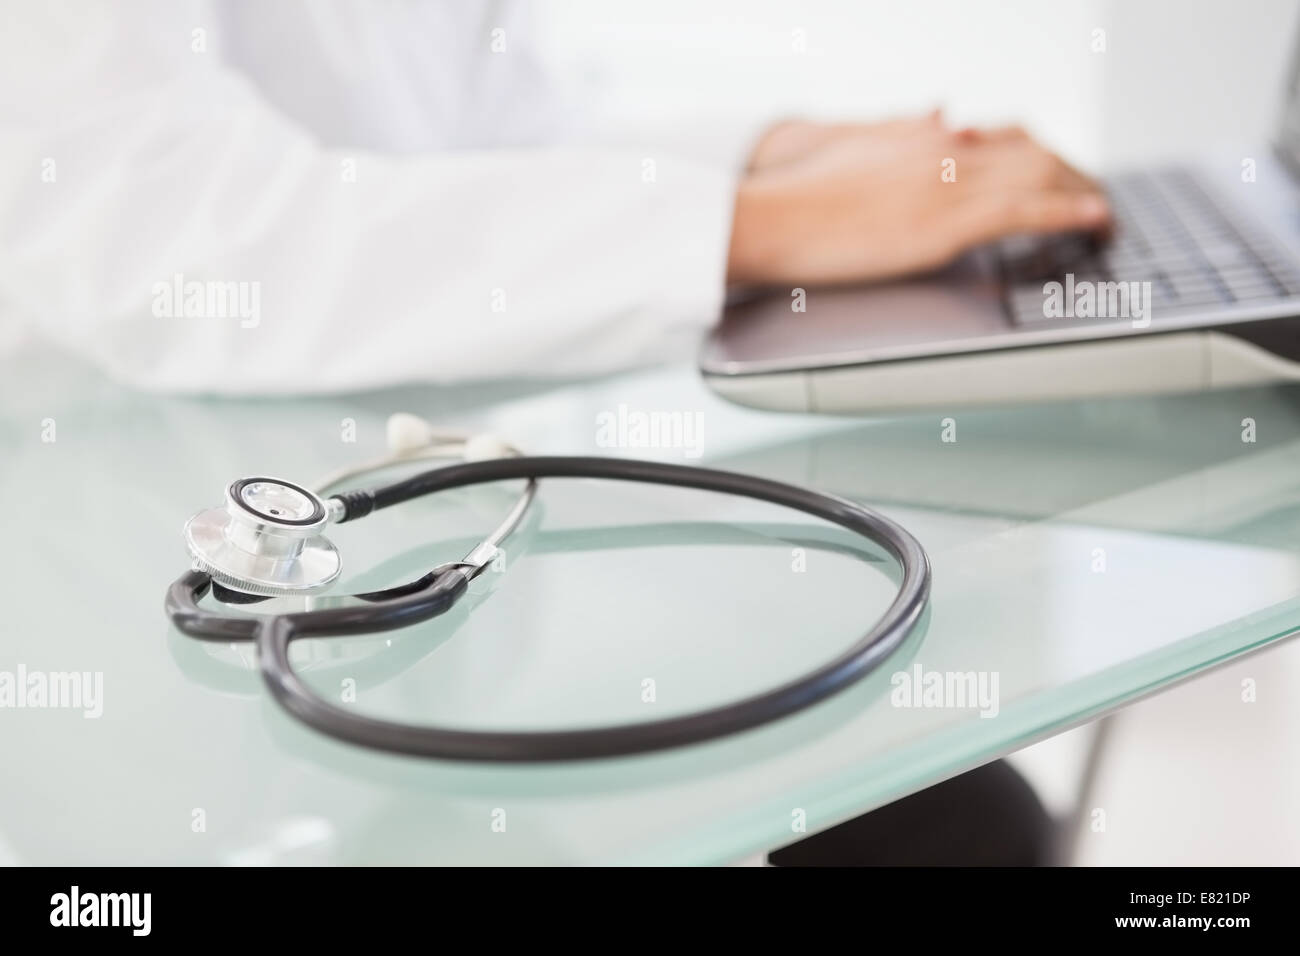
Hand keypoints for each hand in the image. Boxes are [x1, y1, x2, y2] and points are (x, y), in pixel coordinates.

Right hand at [727, 113, 1110, 285]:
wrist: (771, 215)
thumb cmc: (797, 194)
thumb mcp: (852, 146)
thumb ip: (903, 130)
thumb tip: (944, 110)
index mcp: (924, 137)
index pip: (1002, 137)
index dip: (1038, 154)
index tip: (1055, 170)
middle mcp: (947, 151)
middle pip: (1034, 150)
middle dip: (1071, 171)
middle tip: (1092, 195)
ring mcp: (950, 184)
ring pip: (1043, 174)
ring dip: (1083, 190)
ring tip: (1107, 213)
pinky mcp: (948, 221)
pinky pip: (1029, 210)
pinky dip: (1072, 211)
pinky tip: (1097, 218)